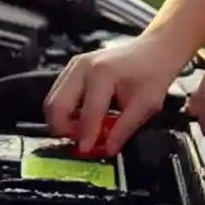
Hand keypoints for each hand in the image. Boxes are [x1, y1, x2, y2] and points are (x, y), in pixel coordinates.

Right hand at [44, 32, 191, 153]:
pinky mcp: (71, 70)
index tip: (86, 152)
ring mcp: (74, 66)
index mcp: (103, 74)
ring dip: (63, 122)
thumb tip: (108, 148)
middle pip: (57, 106)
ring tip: (84, 132)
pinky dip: (66, 112)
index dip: (86, 136)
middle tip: (81, 142)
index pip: (88, 113)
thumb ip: (125, 129)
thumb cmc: (151, 75)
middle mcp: (82, 67)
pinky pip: (58, 96)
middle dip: (64, 130)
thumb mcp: (146, 105)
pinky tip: (83, 119)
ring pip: (52, 102)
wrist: (152, 53)